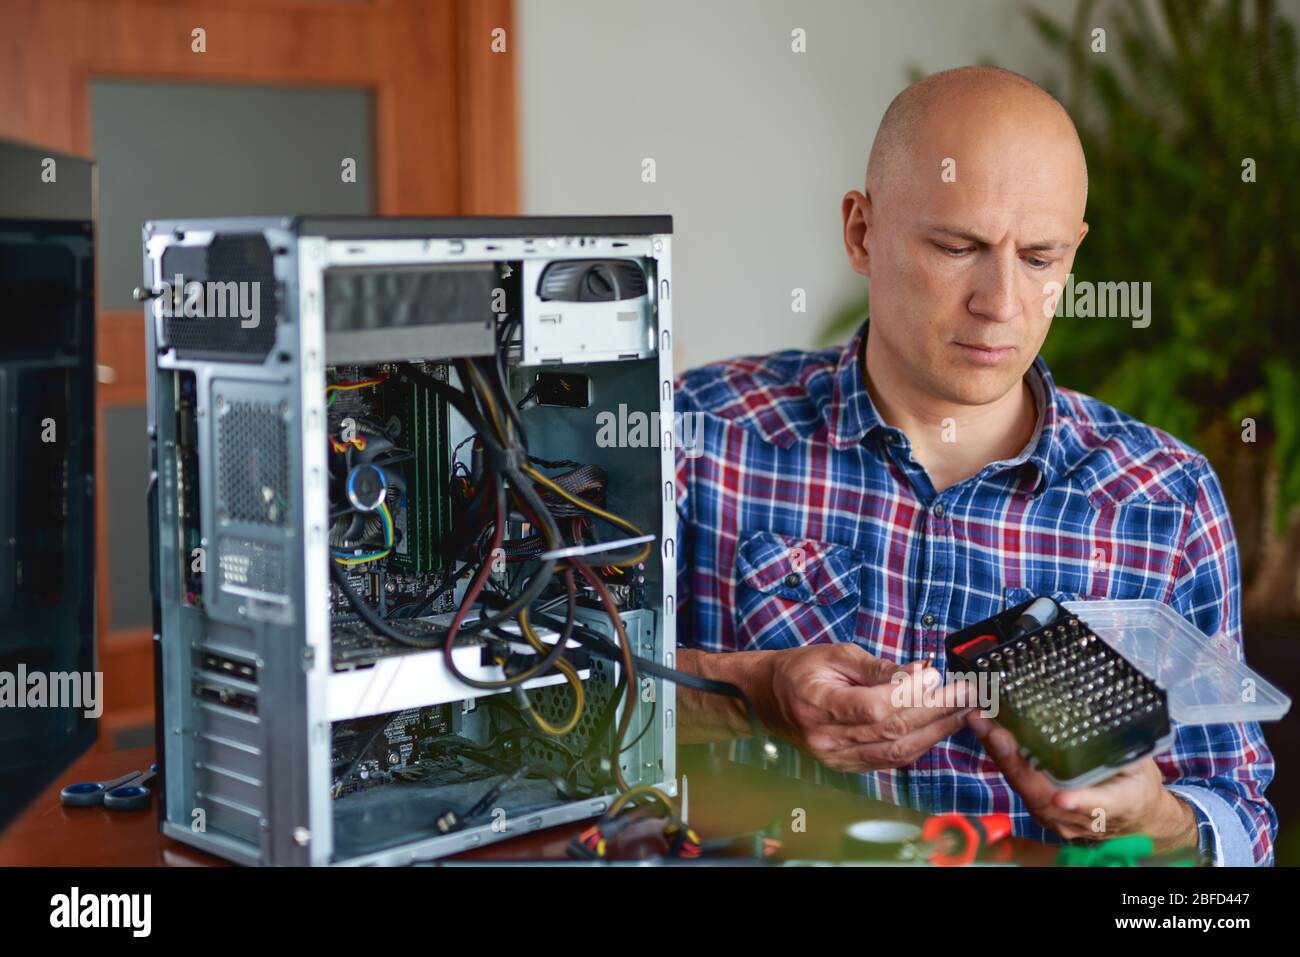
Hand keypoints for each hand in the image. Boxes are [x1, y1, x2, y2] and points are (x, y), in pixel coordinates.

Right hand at [757, 642, 974, 772]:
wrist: (767, 697)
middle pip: (892, 731)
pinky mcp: (846, 766)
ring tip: (962, 711)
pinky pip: (890, 762)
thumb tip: (920, 673)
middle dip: (936, 711)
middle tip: (966, 692)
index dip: (910, 694)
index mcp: (818, 705)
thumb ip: (877, 667)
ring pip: (897, 752)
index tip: (936, 677)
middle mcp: (826, 739)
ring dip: (936, 732)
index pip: (874, 707)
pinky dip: (918, 745)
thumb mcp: (835, 654)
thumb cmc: (800, 670)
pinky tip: (937, 728)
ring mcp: (836, 758)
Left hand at [966, 714, 1197, 850]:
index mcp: (1118, 804)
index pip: (1099, 805)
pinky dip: (1002, 757)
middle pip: (1045, 795)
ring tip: (981, 723)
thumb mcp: (1142, 765)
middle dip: (1016, 763)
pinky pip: (1020, 783)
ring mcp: (1060, 817)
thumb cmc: (1137, 787)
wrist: (1135, 819)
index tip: (1061, 797)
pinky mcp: (1043, 809)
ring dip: (1000, 756)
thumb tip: (1105, 714)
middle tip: (994, 731)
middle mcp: (1083, 817)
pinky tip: (986, 733)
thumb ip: (1124, 747)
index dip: (1079, 801)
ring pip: (1026, 788)